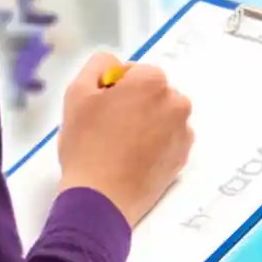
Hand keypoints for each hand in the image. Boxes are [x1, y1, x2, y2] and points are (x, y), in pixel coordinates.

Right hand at [57, 53, 193, 226]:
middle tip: (107, 128)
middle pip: (151, 93)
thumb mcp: (77, 94)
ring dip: (145, 122)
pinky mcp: (184, 155)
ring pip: (161, 115)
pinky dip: (155, 143)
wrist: (101, 198)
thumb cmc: (87, 145)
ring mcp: (184, 130)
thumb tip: (112, 62)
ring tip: (120, 146)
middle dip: (133, 103)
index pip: (133, 72)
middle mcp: (177, 101)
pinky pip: (169, 139)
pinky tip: (133, 158)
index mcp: (153, 81)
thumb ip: (97, 66)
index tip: (101, 108)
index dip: (113, 88)